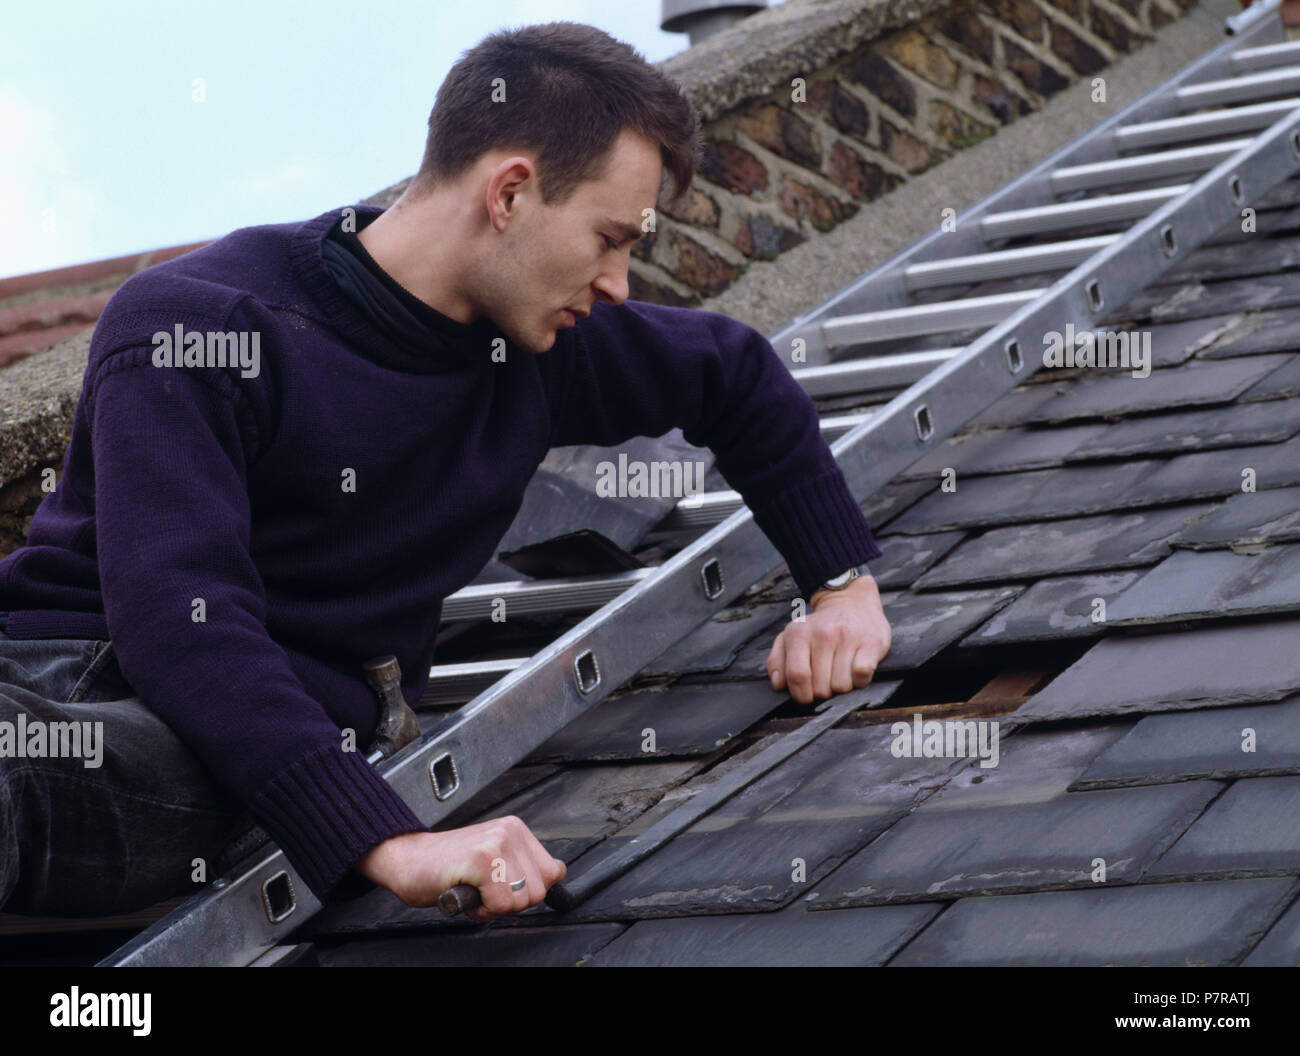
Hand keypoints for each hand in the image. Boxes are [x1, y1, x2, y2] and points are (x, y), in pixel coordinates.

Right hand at [355, 816, 565, 921]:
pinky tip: (465, 894)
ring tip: (473, 891)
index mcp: (516, 829)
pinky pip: (500, 904)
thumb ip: (522, 865)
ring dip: (494, 907)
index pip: (553, 872)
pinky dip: (482, 910)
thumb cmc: (447, 867)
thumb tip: (557, 875)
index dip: (527, 891)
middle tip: (482, 892)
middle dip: (510, 903)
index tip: (503, 888)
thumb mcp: (495, 859)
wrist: (406, 860)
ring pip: (520, 900)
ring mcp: (497, 843)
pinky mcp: (482, 859)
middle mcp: (510, 831)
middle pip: (538, 892)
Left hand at [765, 575, 890, 704]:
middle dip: (822, 692)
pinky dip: (860, 680)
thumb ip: (777, 661)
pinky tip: (855, 670)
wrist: (852, 602)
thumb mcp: (791, 637)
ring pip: (841, 686)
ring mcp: (848, 637)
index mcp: (799, 633)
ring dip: (841, 687)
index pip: (797, 675)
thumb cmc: (820, 628)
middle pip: (820, 687)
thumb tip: (778, 684)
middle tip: (825, 680)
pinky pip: (862, 675)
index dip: (801, 694)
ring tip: (840, 672)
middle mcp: (823, 633)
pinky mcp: (871, 643)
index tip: (805, 695)